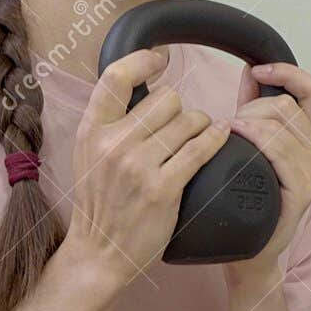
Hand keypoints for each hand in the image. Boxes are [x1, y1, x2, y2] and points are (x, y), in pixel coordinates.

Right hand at [63, 47, 230, 294]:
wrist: (100, 252)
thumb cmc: (100, 202)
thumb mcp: (89, 154)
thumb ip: (109, 121)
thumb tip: (140, 84)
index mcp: (91, 130)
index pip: (115, 76)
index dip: (142, 60)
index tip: (161, 58)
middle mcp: (113, 144)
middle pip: (165, 98)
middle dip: (180, 108)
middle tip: (181, 125)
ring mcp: (137, 166)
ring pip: (188, 120)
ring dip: (200, 124)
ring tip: (198, 135)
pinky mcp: (162, 188)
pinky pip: (199, 149)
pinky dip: (215, 139)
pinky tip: (220, 135)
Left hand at [224, 61, 310, 288]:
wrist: (250, 249)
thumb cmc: (248, 199)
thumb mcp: (252, 144)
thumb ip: (254, 108)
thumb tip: (251, 72)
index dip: (287, 73)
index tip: (258, 71)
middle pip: (287, 105)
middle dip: (252, 107)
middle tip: (230, 124)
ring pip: (281, 124)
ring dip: (247, 122)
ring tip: (227, 133)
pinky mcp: (303, 189)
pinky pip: (280, 150)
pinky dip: (255, 138)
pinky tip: (237, 139)